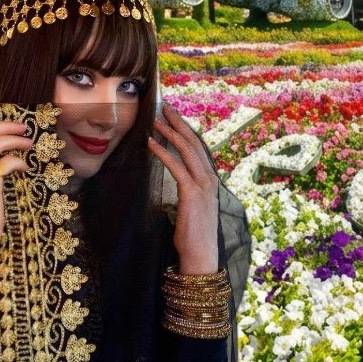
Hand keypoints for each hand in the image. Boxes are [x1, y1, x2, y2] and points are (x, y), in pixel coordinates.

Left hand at [148, 103, 219, 273]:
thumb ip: (189, 191)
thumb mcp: (193, 207)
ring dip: (170, 133)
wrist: (201, 254)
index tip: (175, 117)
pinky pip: (176, 166)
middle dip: (179, 124)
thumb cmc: (194, 235)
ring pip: (187, 151)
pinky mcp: (191, 193)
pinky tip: (151, 143)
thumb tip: (178, 182)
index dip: (187, 131)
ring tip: (156, 120)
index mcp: (210, 181)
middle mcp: (210, 179)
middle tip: (166, 107)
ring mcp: (203, 185)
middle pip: (194, 143)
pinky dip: (163, 152)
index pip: (199, 149)